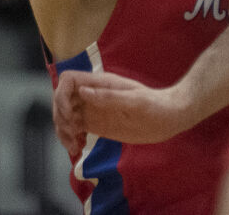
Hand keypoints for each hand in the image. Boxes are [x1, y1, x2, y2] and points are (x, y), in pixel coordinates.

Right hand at [52, 69, 187, 150]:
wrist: (168, 117)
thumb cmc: (155, 106)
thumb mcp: (134, 102)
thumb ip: (109, 97)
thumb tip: (82, 92)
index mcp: (101, 84)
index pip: (69, 80)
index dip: (61, 96)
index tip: (71, 115)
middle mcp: (94, 95)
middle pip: (62, 98)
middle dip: (60, 116)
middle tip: (72, 133)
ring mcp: (94, 109)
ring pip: (66, 114)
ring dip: (62, 129)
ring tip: (73, 145)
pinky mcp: (98, 124)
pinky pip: (75, 127)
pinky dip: (70, 137)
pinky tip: (77, 147)